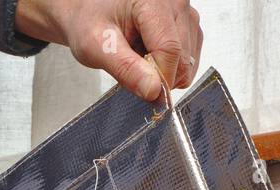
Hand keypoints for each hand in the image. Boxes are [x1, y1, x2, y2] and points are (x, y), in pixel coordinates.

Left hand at [15, 0, 203, 101]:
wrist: (90, 13)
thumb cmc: (90, 23)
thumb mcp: (96, 47)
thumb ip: (125, 69)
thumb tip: (153, 90)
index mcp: (152, 2)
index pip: (170, 50)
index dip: (159, 79)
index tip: (143, 91)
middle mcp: (176, 3)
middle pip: (182, 57)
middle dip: (159, 76)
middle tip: (132, 66)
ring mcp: (185, 13)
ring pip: (188, 62)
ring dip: (164, 72)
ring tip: (139, 57)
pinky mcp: (189, 25)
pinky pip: (189, 60)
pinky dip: (170, 67)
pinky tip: (150, 55)